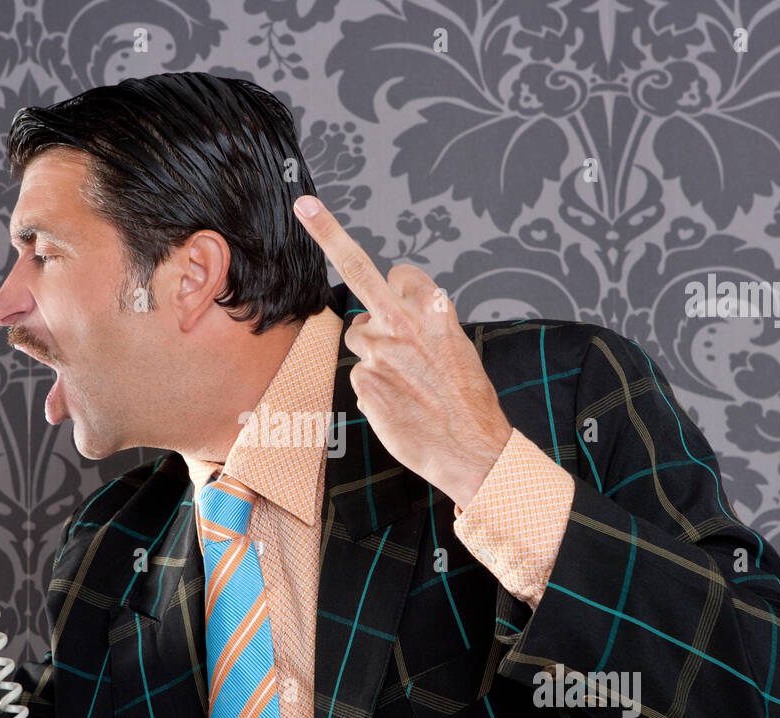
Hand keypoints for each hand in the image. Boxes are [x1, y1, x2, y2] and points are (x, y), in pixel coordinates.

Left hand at [293, 195, 511, 508]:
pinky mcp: (364, 380)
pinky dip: (376, 388)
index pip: (400, 274)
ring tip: (407, 383)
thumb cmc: (470, 403)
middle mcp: (404, 323)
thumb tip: (394, 320)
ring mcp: (380, 352)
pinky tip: (400, 405)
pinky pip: (361, 375)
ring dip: (374, 353)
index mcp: (436, 310)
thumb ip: (427, 326)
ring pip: (359, 337)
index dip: (397, 285)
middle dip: (329, 234)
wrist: (473, 450)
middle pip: (359, 271)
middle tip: (306, 205)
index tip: (391, 278)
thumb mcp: (460, 350)